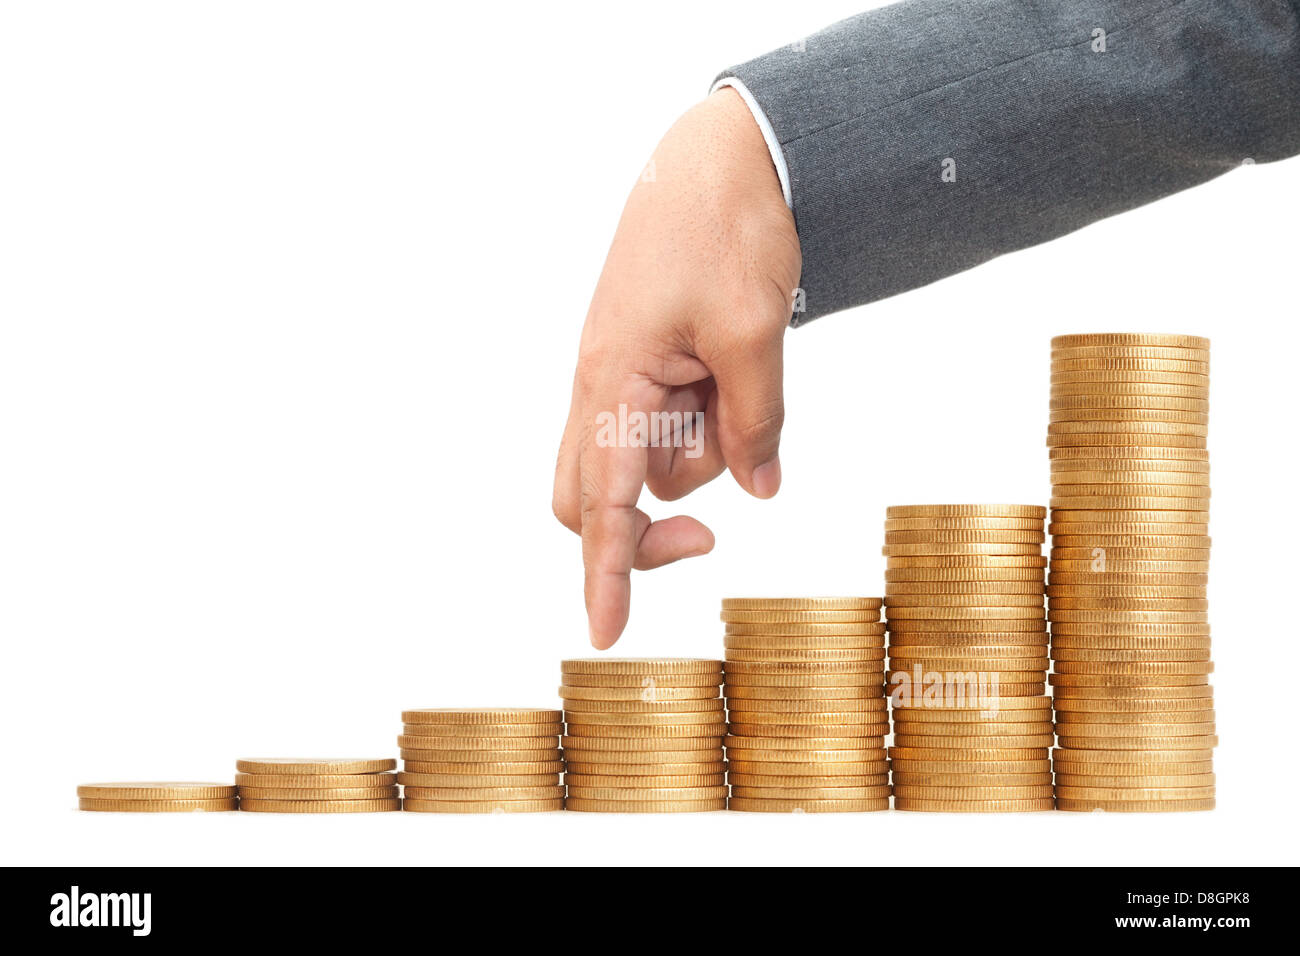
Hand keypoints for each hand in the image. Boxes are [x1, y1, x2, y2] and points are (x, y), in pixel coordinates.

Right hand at [553, 87, 800, 647]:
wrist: (722, 157)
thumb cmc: (725, 231)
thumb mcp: (754, 335)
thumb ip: (756, 423)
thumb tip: (762, 489)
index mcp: (612, 380)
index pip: (601, 502)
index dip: (605, 573)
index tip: (606, 635)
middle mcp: (602, 384)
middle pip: (599, 494)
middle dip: (651, 522)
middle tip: (715, 531)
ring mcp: (621, 372)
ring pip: (649, 460)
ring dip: (700, 449)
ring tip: (737, 374)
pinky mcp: (647, 361)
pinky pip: (670, 420)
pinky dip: (707, 418)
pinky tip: (732, 367)